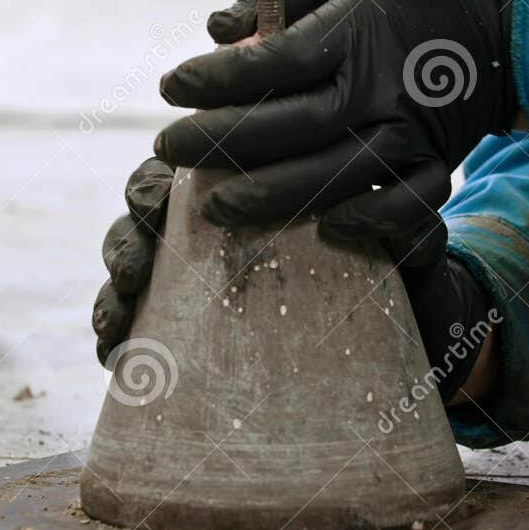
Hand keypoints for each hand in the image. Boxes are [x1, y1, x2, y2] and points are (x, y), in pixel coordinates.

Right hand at [92, 158, 497, 402]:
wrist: (392, 333)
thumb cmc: (390, 276)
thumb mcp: (398, 249)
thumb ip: (402, 232)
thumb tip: (417, 227)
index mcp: (245, 188)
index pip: (183, 175)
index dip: (156, 186)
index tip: (157, 203)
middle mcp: (206, 228)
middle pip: (141, 221)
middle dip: (126, 242)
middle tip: (136, 270)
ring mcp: (186, 278)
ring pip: (128, 269)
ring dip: (112, 292)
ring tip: (117, 320)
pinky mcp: (177, 327)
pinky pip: (133, 328)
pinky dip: (114, 337)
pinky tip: (111, 354)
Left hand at [152, 0, 520, 253]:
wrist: (507, 22)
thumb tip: (216, 27)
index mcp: (359, 30)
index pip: (274, 62)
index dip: (215, 79)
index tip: (172, 86)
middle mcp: (382, 88)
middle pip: (291, 128)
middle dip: (222, 142)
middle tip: (171, 149)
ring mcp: (411, 134)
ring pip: (332, 178)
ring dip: (268, 197)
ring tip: (215, 205)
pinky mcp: (438, 164)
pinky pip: (401, 207)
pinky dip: (363, 221)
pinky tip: (319, 227)